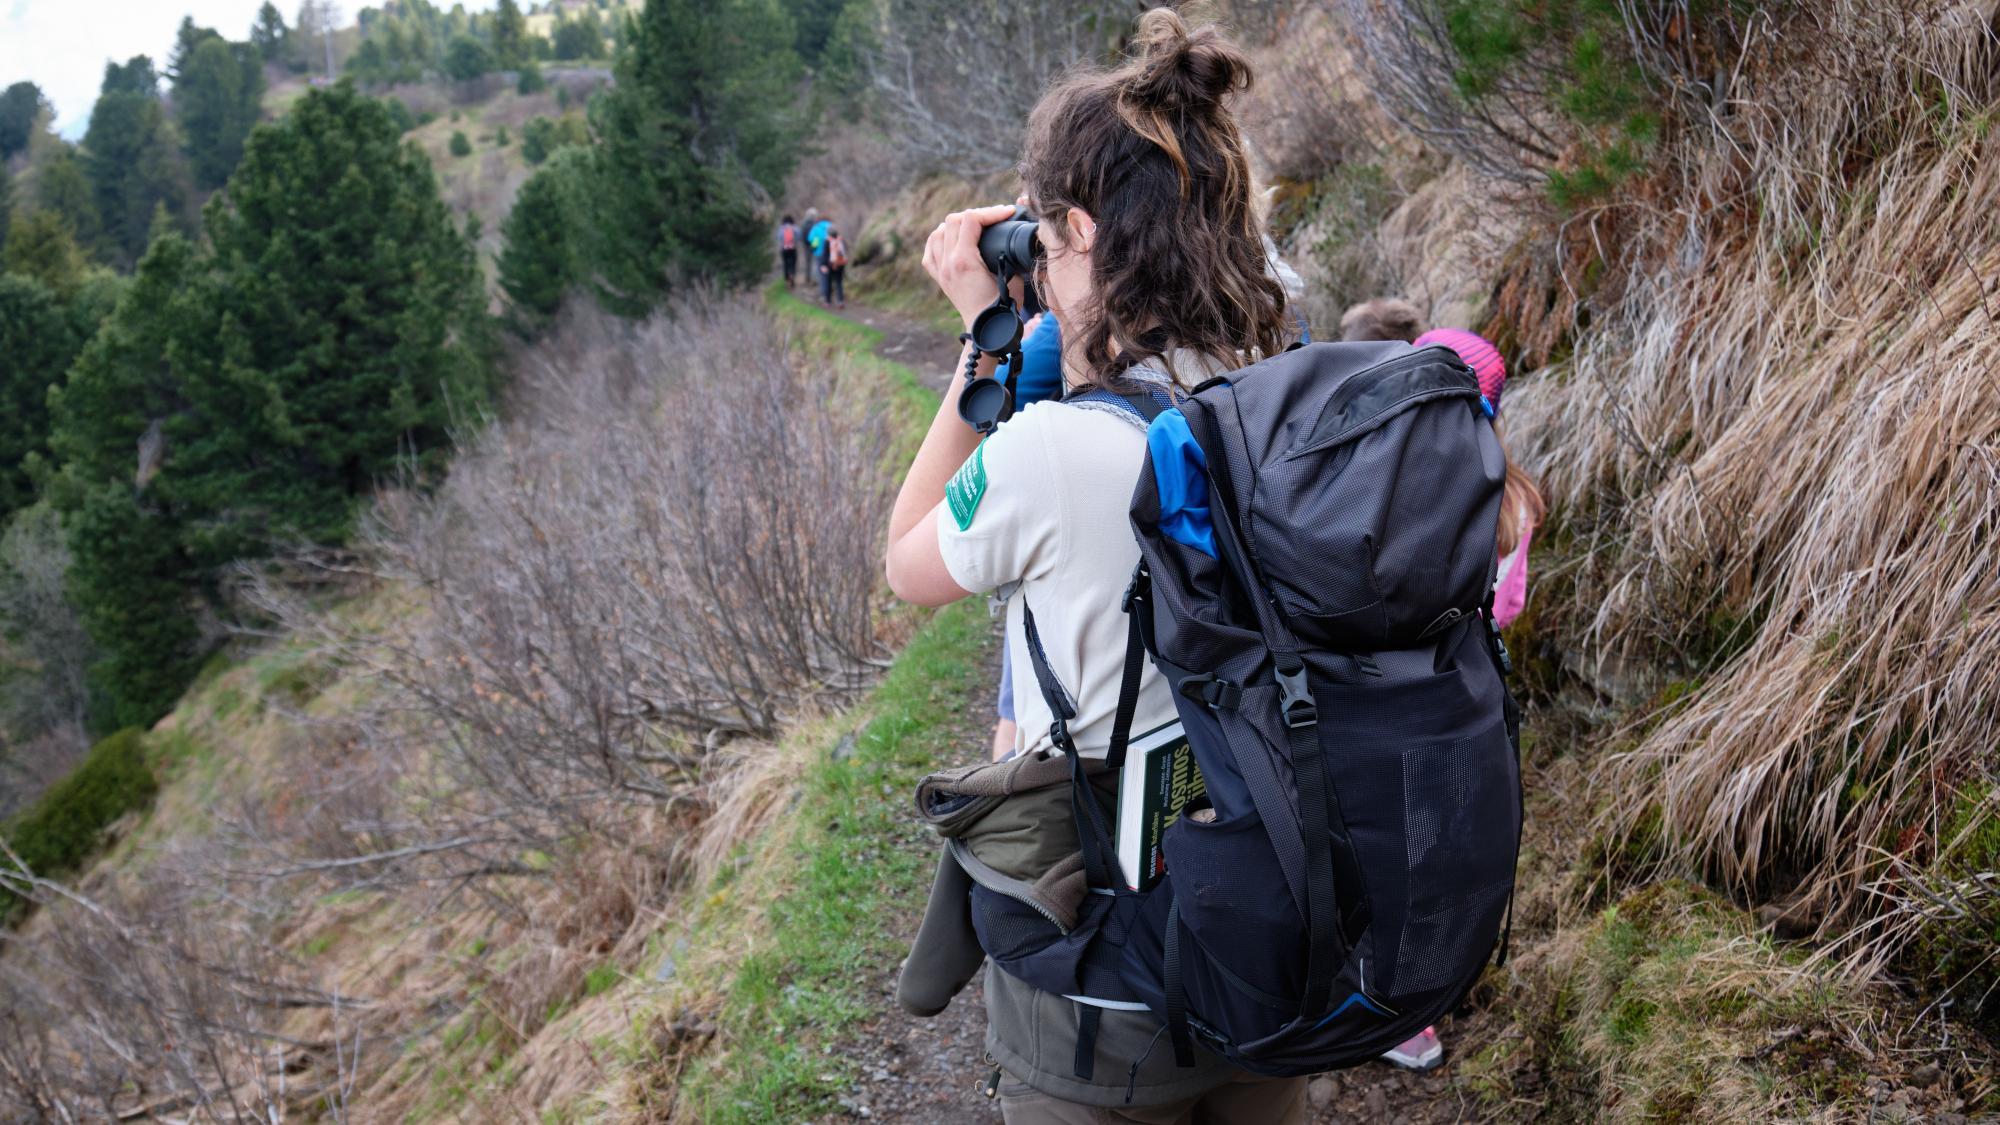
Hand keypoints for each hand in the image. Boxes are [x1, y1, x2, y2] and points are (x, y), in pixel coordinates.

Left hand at [922, 204, 1020, 331]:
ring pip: (939, 232)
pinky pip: (930, 250)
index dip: (991, 212)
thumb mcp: (1013, 277)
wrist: (986, 331)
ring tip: (973, 227)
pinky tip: (952, 240)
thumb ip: (1011, 254)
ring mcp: (940, 270)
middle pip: (954, 220)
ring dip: (956, 225)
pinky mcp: (939, 278)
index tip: (1007, 213)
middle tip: (994, 219)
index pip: (971, 219)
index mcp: (964, 260)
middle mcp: (947, 263)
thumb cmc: (1003, 307)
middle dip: (976, 215)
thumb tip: (1017, 237)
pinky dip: (940, 239)